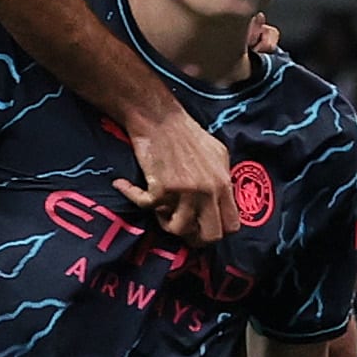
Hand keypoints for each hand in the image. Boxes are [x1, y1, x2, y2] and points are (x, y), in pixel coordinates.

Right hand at [112, 111, 236, 243]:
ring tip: (159, 207)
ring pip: (178, 229)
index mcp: (223, 184)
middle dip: (195, 237)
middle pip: (210, 235)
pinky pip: (145, 206)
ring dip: (165, 222)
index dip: (217, 231)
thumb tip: (223, 201)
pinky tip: (124, 186)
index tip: (203, 227)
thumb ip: (223, 180)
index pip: (232, 225)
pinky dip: (131, 194)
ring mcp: (184, 192)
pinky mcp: (160, 189)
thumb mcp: (218, 155)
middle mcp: (207, 191)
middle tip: (182, 228)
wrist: (160, 118)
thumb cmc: (187, 133)